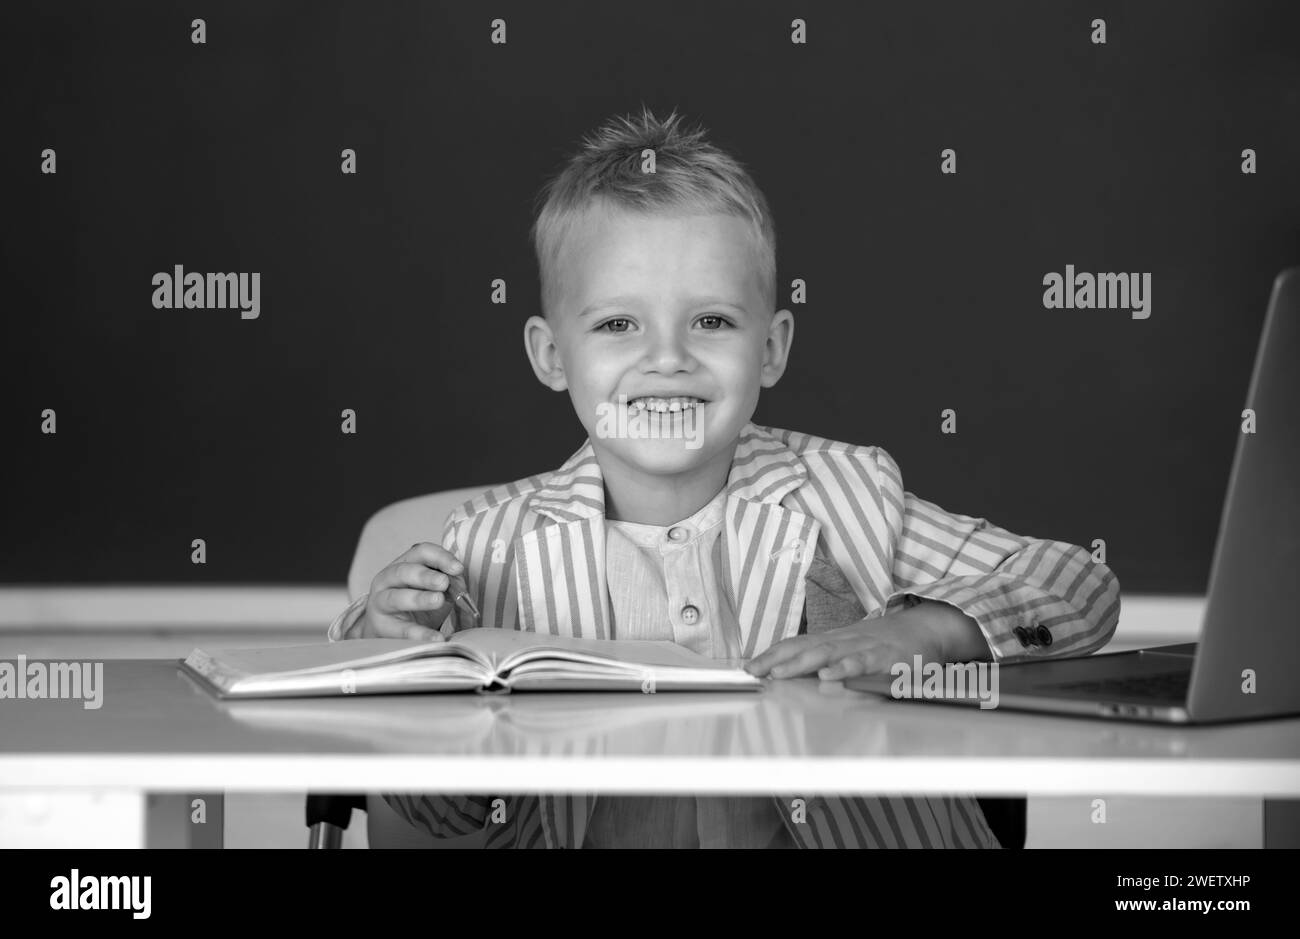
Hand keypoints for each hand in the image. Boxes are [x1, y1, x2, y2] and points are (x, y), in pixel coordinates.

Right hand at [351, 543, 468, 640]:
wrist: (391, 631)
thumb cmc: (416, 606)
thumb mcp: (432, 589)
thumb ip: (447, 582)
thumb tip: (459, 580)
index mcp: (403, 564)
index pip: (420, 552)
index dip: (440, 557)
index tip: (458, 568)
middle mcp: (387, 579)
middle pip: (404, 571)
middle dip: (425, 576)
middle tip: (444, 582)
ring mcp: (380, 602)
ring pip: (396, 597)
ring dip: (419, 598)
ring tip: (438, 601)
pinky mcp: (382, 626)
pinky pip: (402, 630)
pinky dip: (420, 633)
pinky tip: (437, 638)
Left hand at [745, 606, 951, 680]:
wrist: (927, 627)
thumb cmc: (886, 643)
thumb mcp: (853, 649)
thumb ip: (827, 660)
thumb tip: (793, 672)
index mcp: (835, 640)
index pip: (797, 645)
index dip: (772, 655)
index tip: (749, 668)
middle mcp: (845, 640)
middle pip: (806, 648)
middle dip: (777, 660)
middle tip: (754, 671)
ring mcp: (865, 646)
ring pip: (829, 653)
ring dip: (802, 663)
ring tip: (779, 674)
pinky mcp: (886, 657)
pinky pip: (864, 663)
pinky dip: (846, 668)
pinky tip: (831, 677)